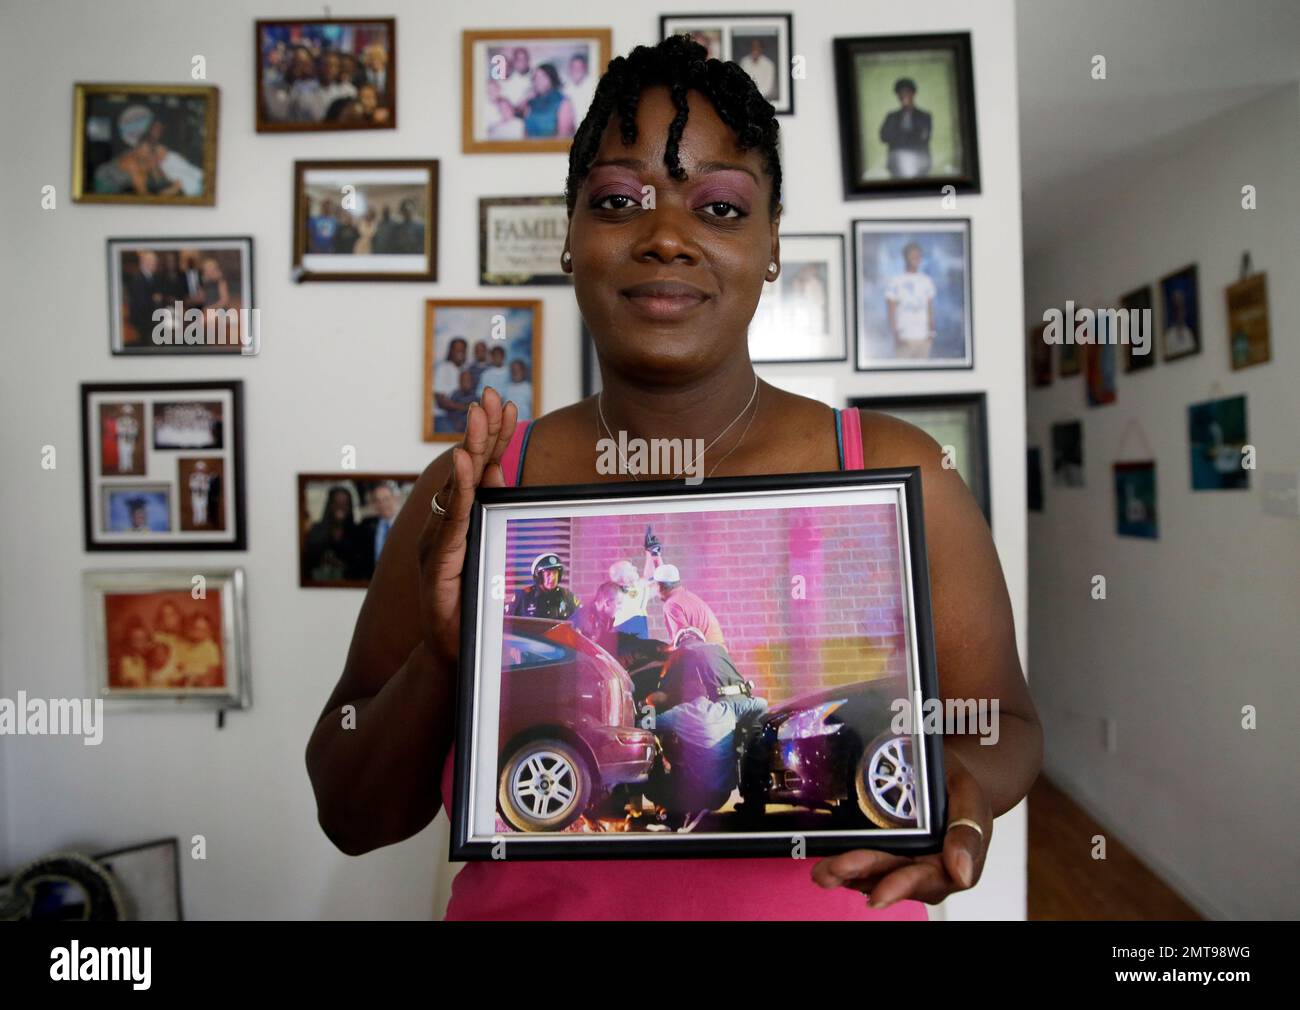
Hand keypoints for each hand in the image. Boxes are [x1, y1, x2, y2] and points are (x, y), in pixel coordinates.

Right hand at [416, 387, 517, 665]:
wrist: (453, 654)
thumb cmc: (473, 606)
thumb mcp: (488, 550)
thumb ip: (490, 512)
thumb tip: (500, 472)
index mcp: (462, 520)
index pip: (479, 469)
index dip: (491, 435)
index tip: (506, 404)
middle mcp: (446, 525)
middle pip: (466, 469)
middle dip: (478, 430)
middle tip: (489, 395)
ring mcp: (438, 542)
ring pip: (457, 488)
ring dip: (469, 449)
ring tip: (477, 417)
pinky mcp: (437, 562)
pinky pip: (452, 519)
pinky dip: (459, 490)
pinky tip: (466, 465)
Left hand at [810, 746, 991, 908]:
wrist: (944, 774)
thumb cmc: (958, 789)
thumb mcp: (969, 798)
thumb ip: (967, 833)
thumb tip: (963, 874)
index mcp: (950, 864)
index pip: (923, 881)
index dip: (899, 887)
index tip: (878, 895)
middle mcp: (924, 871)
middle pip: (890, 878)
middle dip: (861, 874)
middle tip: (835, 869)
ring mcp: (902, 865)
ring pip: (872, 875)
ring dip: (846, 874)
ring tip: (823, 870)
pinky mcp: (884, 855)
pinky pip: (863, 864)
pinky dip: (844, 864)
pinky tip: (825, 863)